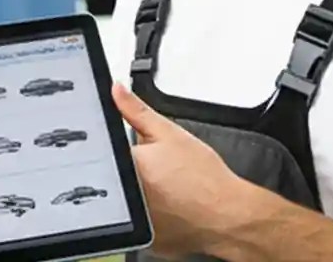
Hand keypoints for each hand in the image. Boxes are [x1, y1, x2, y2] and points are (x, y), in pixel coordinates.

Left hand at [112, 82, 246, 259]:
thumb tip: (116, 91)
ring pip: (128, 200)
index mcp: (125, 167)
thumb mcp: (168, 133)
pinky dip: (151, 213)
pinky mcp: (146, 240)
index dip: (118, 147)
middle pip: (115, 176)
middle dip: (131, 168)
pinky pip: (141, 222)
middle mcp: (125, 198)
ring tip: (167, 187)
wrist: (227, 215)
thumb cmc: (204, 178)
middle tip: (160, 169)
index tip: (138, 150)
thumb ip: (137, 111)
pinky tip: (170, 205)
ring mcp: (134, 223)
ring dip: (140, 192)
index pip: (104, 151)